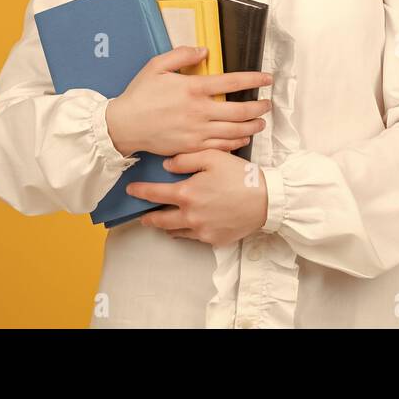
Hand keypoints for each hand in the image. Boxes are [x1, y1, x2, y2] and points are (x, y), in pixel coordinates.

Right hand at [105, 46, 271, 157]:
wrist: (123, 125)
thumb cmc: (139, 95)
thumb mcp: (156, 65)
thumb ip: (182, 55)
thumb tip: (204, 51)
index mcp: (193, 88)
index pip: (232, 81)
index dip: (253, 79)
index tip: (267, 79)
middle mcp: (199, 111)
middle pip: (240, 110)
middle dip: (258, 107)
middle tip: (267, 104)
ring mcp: (197, 131)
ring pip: (234, 131)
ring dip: (252, 127)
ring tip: (261, 122)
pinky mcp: (191, 147)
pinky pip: (220, 147)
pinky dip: (235, 143)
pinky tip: (242, 139)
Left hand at [126, 149, 268, 246]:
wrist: (267, 201)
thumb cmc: (241, 176)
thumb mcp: (213, 157)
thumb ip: (186, 159)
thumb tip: (166, 166)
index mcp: (187, 194)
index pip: (155, 194)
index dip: (140, 192)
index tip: (131, 191)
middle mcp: (190, 216)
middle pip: (160, 220)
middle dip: (148, 217)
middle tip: (143, 215)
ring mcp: (202, 231)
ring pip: (175, 231)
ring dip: (167, 225)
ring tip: (165, 220)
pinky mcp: (214, 240)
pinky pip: (194, 237)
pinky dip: (188, 231)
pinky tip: (190, 224)